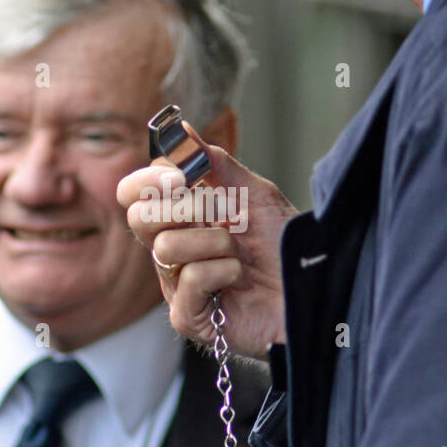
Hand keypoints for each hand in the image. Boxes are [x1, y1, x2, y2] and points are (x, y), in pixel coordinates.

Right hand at [117, 130, 297, 359]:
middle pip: (138, 219)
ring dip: (215, 242)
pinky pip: (190, 279)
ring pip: (166, 247)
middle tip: (220, 212)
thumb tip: (181, 130)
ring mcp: (176, 286)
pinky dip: (223, 270)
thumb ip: (217, 164)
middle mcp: (171, 251)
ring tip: (241, 254)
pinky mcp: (188, 317)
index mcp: (179, 219)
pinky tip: (241, 278)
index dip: (149, 180)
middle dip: (183, 207)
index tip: (182, 175)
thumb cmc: (283, 246)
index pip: (134, 195)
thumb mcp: (254, 194)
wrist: (312, 289)